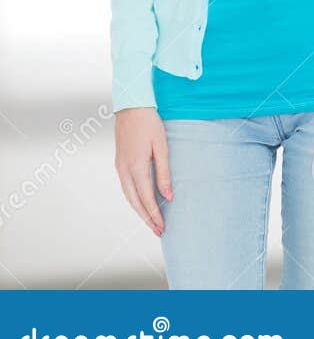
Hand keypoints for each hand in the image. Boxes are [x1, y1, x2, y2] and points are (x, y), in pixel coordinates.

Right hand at [114, 107, 170, 236]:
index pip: (145, 198)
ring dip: (139, 210)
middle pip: (134, 202)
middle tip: (158, 231)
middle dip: (146, 218)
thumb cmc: (150, 124)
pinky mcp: (120, 164)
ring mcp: (120, 168)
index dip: (154, 215)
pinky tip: (142, 203)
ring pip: (128, 196)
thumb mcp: (162, 146)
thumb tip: (168, 196)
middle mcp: (124, 171)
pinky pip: (126, 187)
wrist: (131, 107)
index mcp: (135, 167)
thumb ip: (164, 172)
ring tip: (152, 222)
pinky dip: (134, 199)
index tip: (162, 227)